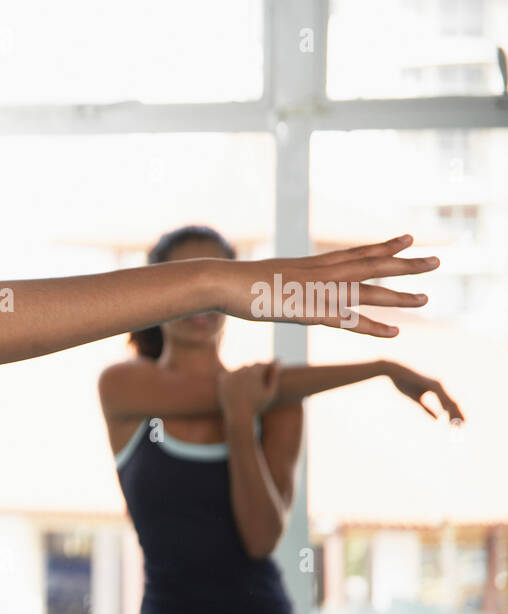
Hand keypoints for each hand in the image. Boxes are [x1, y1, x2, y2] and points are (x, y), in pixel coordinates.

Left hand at [217, 361, 278, 422]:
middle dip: (257, 370)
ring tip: (250, 383)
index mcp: (254, 373)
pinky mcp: (222, 379)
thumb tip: (277, 363)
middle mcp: (241, 371)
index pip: (263, 365)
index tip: (269, 374)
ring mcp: (231, 374)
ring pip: (241, 369)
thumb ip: (274, 377)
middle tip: (260, 378)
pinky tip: (240, 384)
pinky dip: (235, 376)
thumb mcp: (270, 393)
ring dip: (246, 373)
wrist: (238, 415)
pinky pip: (230, 373)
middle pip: (251, 366)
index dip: (268, 368)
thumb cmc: (257, 406)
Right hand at [218, 235, 436, 336]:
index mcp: (311, 264)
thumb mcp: (265, 279)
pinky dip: (371, 326)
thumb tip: (281, 284)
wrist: (220, 281)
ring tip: (426, 299)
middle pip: (371, 266)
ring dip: (397, 296)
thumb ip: (282, 281)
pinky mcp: (306, 312)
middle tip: (437, 260)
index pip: (355, 252)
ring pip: (366, 292)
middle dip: (405, 264)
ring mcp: (315, 292)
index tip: (408, 238)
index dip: (384, 246)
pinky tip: (392, 332)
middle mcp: (319, 273)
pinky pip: (346, 320)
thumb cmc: (234, 282)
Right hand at [386, 362, 463, 422]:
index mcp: (437, 389)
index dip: (455, 414)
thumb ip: (427, 409)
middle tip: (463, 426)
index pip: (450, 403)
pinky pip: (442, 397)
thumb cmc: (404, 383)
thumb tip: (438, 419)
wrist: (395, 371)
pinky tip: (448, 413)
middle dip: (458, 415)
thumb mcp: (417, 399)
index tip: (459, 424)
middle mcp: (440, 386)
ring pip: (450, 401)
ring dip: (455, 412)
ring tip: (459, 422)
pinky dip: (446, 406)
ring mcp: (437, 385)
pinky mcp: (432, 384)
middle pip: (453, 403)